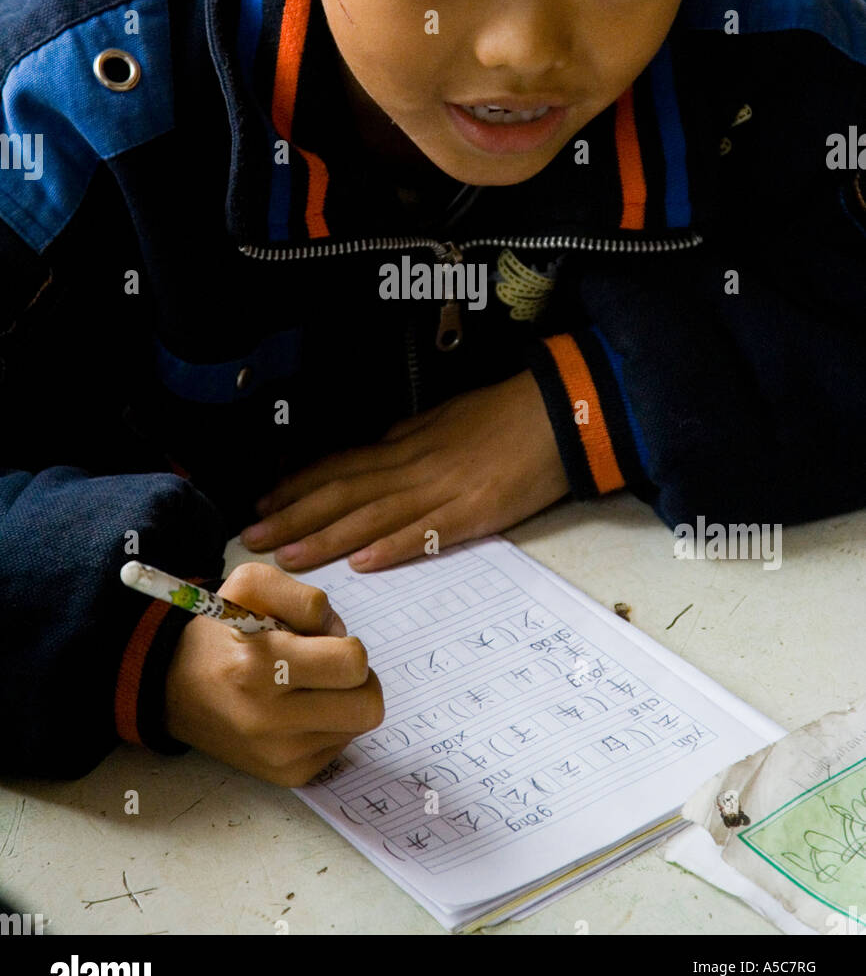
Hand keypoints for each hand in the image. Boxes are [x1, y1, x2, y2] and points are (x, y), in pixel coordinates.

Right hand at [164, 563, 383, 785]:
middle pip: (368, 707)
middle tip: (330, 666)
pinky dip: (330, 724)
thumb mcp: (250, 586)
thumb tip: (339, 635)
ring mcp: (279, 755)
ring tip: (311, 685)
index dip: (346, 644)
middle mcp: (269, 719)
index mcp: (260, 667)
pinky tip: (301, 708)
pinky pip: (340, 746)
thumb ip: (303, 596)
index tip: (320, 641)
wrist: (175, 688)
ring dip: (345, 700)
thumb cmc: (222, 631)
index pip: (352, 663)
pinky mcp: (287, 775)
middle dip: (359, 680)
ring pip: (358, 726)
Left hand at [240, 369, 568, 571]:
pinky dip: (393, 548)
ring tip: (288, 557)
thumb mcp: (444, 419)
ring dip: (327, 538)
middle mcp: (415, 466)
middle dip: (294, 517)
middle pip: (344, 494)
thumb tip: (375, 453)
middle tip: (251, 538)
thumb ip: (408, 440)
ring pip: (373, 516)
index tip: (262, 503)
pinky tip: (362, 564)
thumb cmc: (503, 414)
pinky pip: (428, 533)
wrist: (559, 412)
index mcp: (406, 444)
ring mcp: (444, 491)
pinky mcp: (475, 513)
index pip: (340, 466)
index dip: (298, 486)